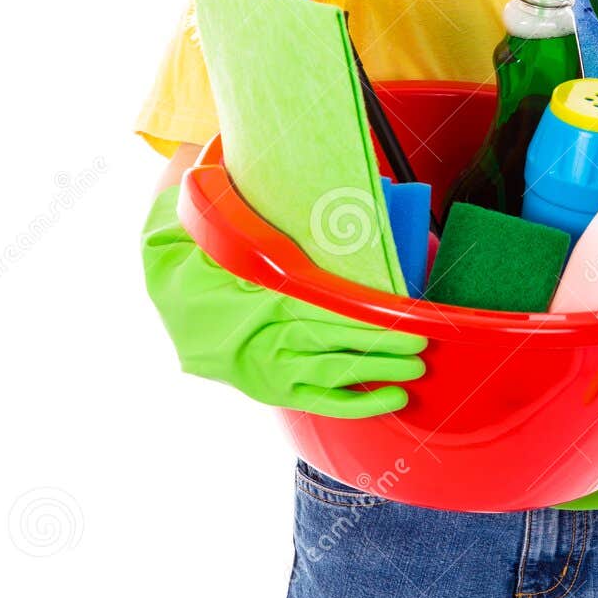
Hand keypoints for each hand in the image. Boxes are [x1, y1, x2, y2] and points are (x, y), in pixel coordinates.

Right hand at [141, 186, 426, 417]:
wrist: (175, 310)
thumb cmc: (212, 263)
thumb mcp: (227, 232)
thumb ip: (267, 217)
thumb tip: (337, 194)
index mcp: (262, 297)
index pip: (323, 309)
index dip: (363, 315)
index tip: (400, 313)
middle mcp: (269, 337)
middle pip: (337, 342)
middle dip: (383, 343)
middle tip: (422, 340)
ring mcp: (273, 369)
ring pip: (336, 373)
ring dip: (380, 370)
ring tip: (419, 366)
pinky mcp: (277, 390)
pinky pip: (324, 402)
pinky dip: (361, 403)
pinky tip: (394, 397)